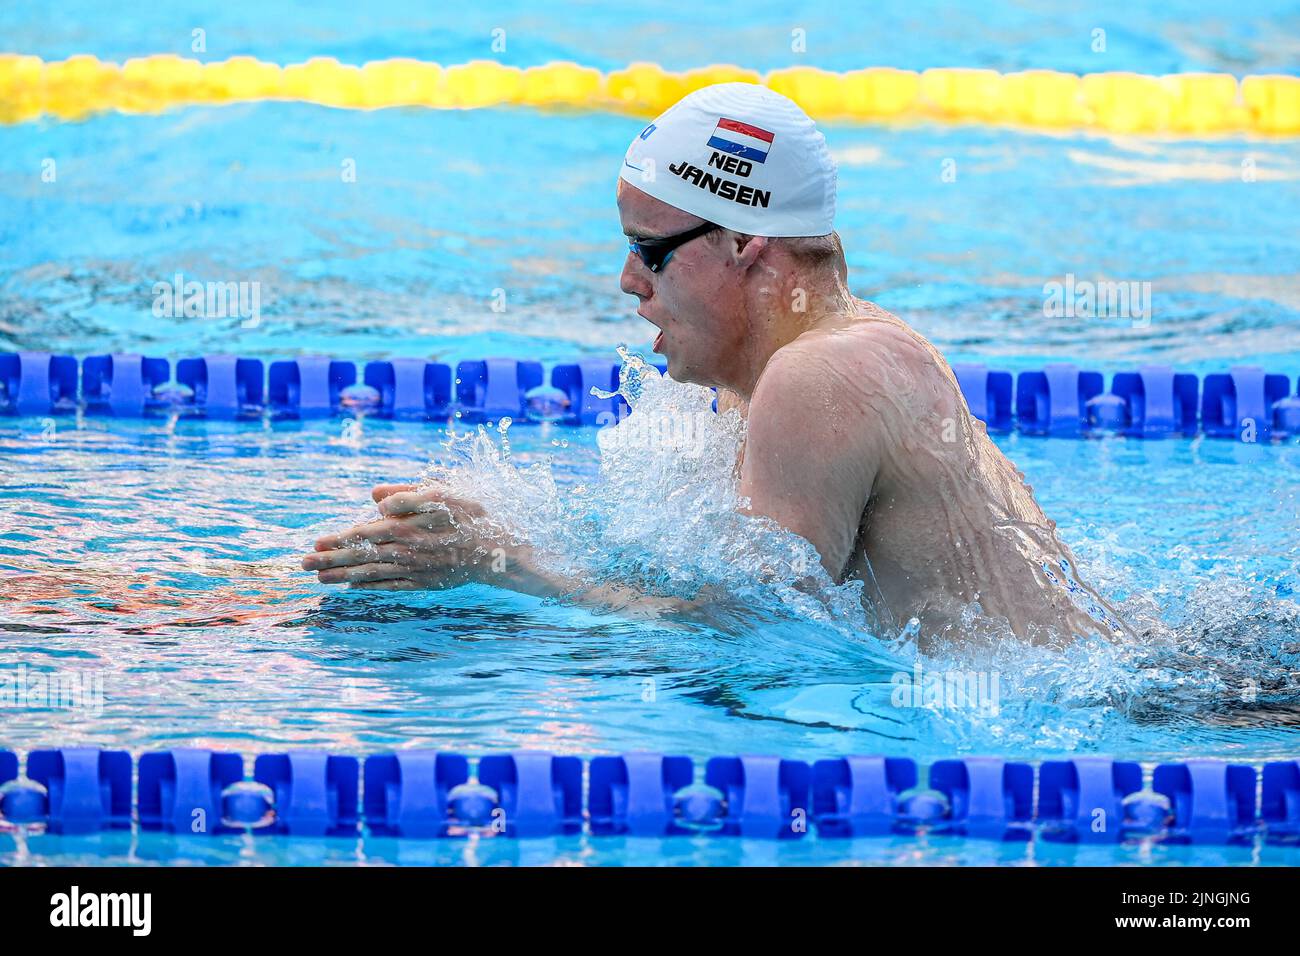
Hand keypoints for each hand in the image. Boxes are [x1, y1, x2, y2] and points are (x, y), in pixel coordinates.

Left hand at [302, 482, 506, 590]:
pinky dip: (371, 588)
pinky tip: (353, 588)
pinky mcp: (425, 584)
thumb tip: (375, 500)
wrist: (499, 550)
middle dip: (331, 561)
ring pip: (372, 574)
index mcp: (408, 528)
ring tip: (320, 579)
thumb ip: (407, 494)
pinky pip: (391, 587)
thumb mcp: (443, 492)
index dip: (339, 539)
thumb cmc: (471, 514)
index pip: (365, 534)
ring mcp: (414, 571)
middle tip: (304, 565)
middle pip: (362, 557)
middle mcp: (407, 552)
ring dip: (344, 576)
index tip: (317, 543)